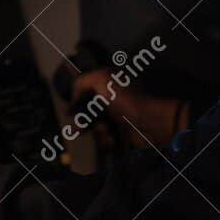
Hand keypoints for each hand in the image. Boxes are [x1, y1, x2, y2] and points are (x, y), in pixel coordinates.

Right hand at [71, 70, 186, 148]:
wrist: (149, 122)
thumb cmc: (125, 99)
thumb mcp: (101, 79)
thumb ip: (82, 81)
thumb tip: (73, 96)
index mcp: (109, 82)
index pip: (86, 91)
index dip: (76, 101)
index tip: (69, 112)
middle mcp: (113, 98)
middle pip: (89, 111)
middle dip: (84, 121)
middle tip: (80, 128)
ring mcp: (118, 116)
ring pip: (96, 127)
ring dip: (97, 132)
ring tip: (106, 132)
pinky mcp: (122, 133)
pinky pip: (106, 139)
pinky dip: (107, 141)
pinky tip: (112, 140)